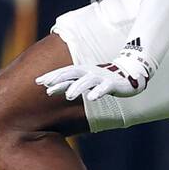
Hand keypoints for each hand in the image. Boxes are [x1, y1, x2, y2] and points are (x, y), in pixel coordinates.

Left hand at [35, 40, 157, 101]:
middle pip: (72, 73)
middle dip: (60, 79)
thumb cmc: (103, 78)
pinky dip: (97, 92)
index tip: (38, 82)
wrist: (130, 72)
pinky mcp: (112, 83)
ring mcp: (101, 77)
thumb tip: (48, 89)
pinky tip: (91, 98)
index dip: (52, 76)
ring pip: (87, 81)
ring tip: (69, 95)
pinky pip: (104, 88)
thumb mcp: (85, 80)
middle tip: (48, 86)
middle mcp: (89, 72)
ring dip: (77, 87)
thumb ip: (69, 84)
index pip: (64, 72)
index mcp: (82, 71)